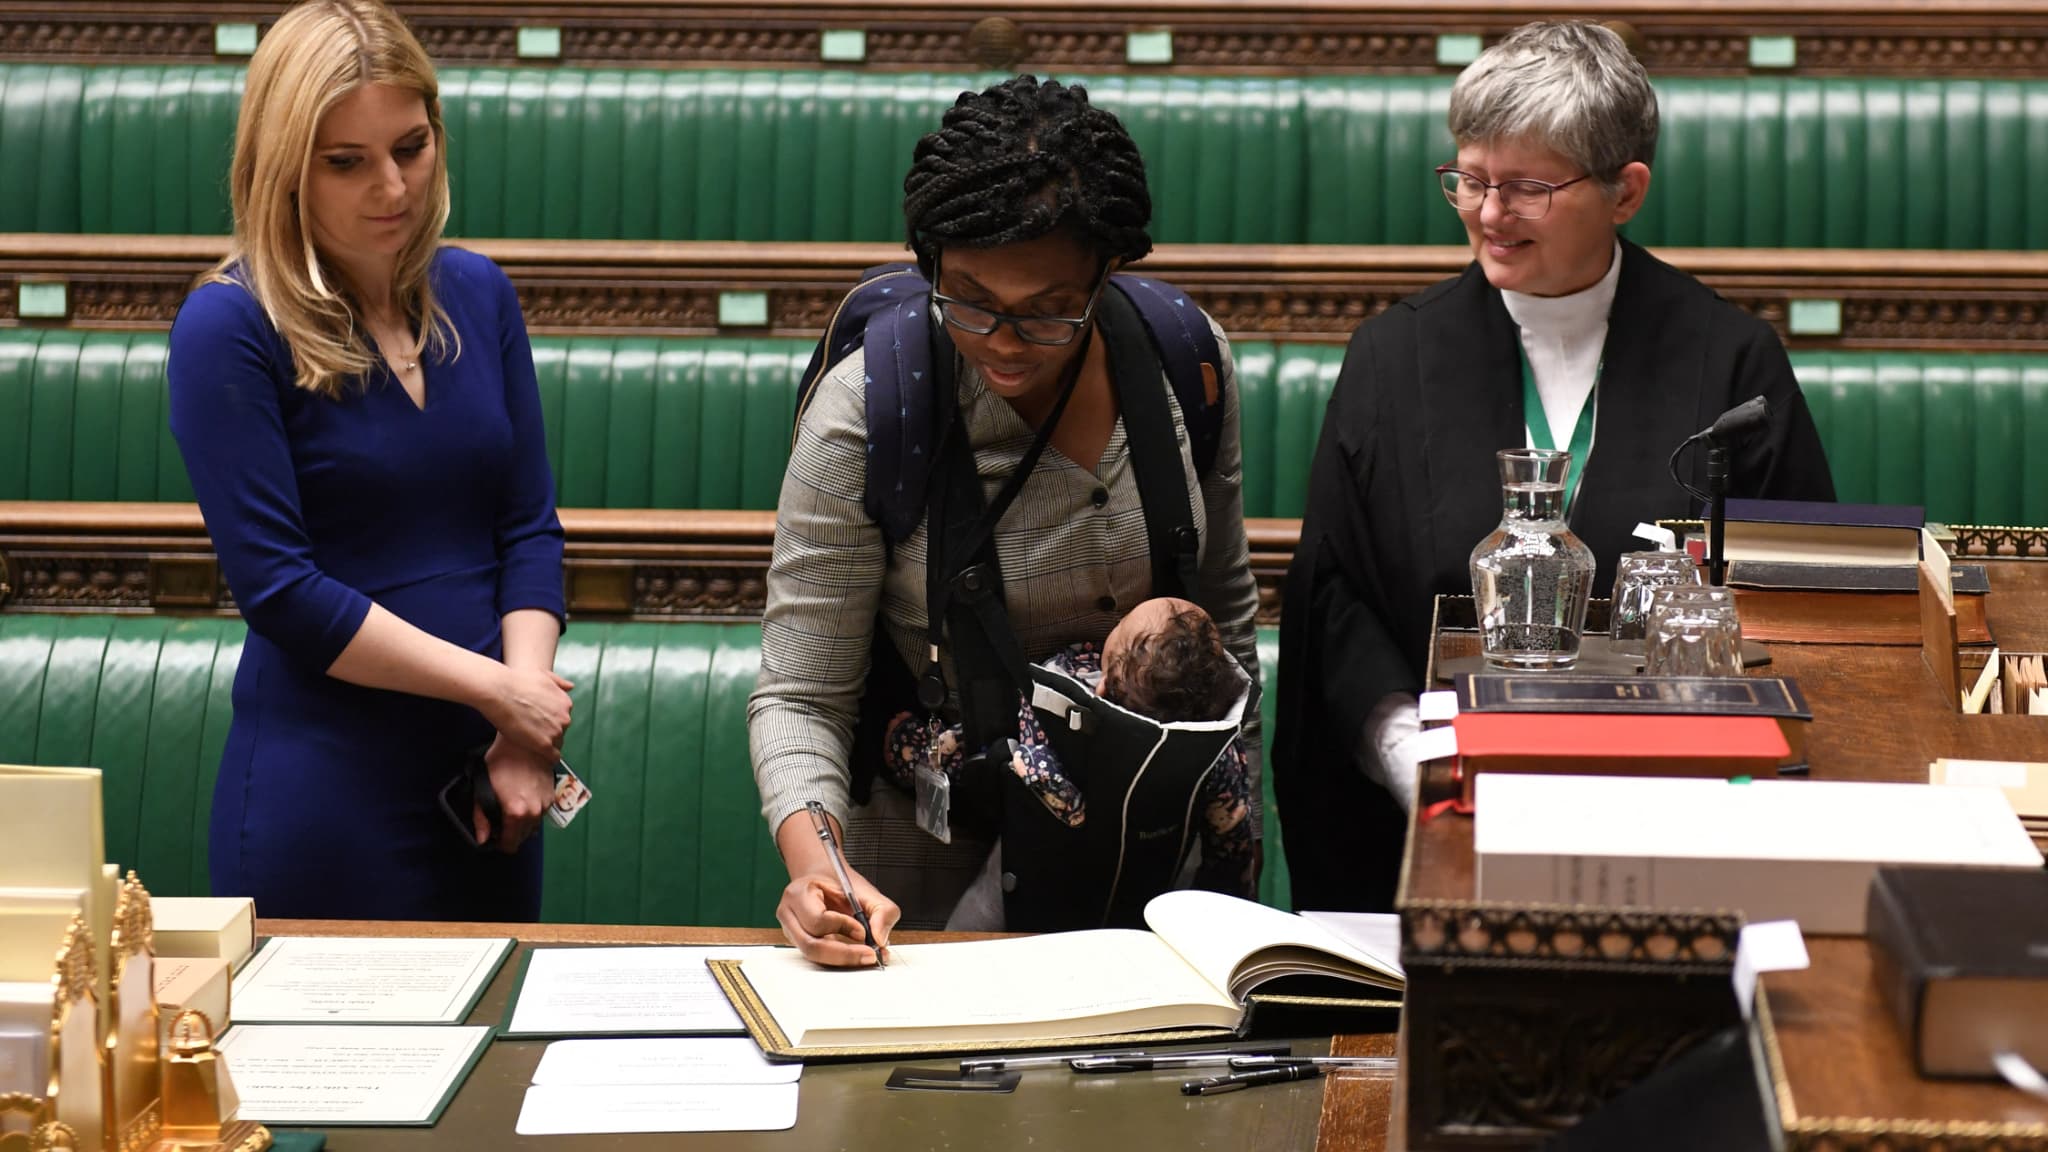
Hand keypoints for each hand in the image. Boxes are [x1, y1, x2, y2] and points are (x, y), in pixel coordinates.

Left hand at [476, 733, 555, 852]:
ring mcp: (546, 805)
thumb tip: (482, 839)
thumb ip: (481, 817)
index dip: (501, 843)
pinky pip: (541, 814)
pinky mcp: (552, 796)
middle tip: (501, 820)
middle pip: (523, 838)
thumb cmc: (501, 762)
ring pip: (533, 827)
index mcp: (517, 813)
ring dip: (523, 824)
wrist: (525, 743)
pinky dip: (532, 813)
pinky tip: (523, 799)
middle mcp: (535, 813)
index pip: (511, 844)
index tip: (495, 836)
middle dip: (511, 834)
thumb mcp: (484, 788)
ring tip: (512, 808)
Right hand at [480, 665, 573, 755]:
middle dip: (549, 732)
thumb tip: (571, 687)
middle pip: (561, 730)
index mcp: (565, 702)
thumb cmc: (517, 681)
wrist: (499, 692)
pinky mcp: (545, 745)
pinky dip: (547, 757)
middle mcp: (565, 717)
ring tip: (532, 744)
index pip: (563, 717)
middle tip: (532, 732)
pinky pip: (553, 756)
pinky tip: (537, 756)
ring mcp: (556, 731)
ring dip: (547, 744)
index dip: (550, 720)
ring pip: (557, 744)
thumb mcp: (542, 675)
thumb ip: (558, 682)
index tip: (539, 722)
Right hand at [776, 865, 899, 967]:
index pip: (817, 919)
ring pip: (813, 956)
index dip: (843, 927)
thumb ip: (882, 911)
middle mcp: (788, 914)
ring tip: (864, 955)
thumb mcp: (867, 891)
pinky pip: (816, 958)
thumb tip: (880, 940)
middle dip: (844, 954)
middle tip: (870, 955)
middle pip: (811, 946)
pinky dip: (837, 960)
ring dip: (842, 959)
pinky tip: (854, 955)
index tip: (862, 930)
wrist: (823, 879)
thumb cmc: (840, 884)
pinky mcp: (797, 943)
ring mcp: (790, 932)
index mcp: (799, 893)